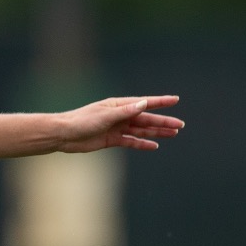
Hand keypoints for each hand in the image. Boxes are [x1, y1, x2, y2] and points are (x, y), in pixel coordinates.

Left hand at [55, 96, 183, 152]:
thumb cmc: (82, 121)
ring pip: (141, 130)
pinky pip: (131, 142)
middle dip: (163, 121)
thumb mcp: (105, 116)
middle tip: (180, 125)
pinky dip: (142, 144)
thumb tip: (144, 103)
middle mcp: (120, 115)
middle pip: (146, 118)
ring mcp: (116, 128)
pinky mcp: (111, 140)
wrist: (64, 135)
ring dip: (157, 132)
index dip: (160, 102)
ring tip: (173, 134)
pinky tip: (154, 145)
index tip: (176, 100)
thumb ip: (125, 111)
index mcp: (119, 105)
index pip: (144, 103)